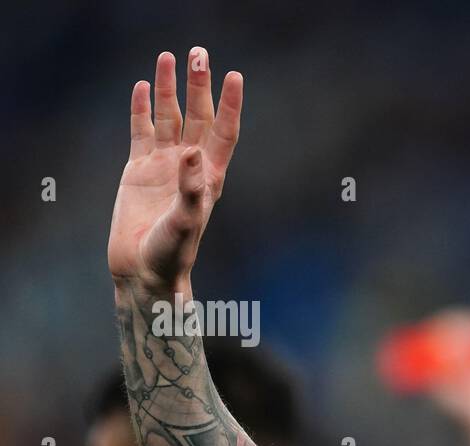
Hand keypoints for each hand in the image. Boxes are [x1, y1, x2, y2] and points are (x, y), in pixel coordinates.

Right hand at [107, 48, 242, 292]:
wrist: (144, 271)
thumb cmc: (172, 254)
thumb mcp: (186, 222)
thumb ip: (191, 189)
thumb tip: (193, 152)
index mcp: (209, 177)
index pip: (223, 132)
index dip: (229, 104)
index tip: (235, 76)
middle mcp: (189, 166)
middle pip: (197, 116)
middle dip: (198, 85)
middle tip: (198, 53)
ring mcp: (163, 166)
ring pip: (168, 117)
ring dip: (168, 89)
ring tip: (166, 57)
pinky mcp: (138, 170)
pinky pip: (141, 132)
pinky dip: (140, 109)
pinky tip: (140, 87)